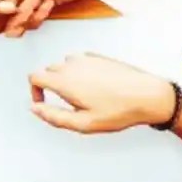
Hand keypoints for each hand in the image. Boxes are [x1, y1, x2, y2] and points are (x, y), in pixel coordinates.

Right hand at [28, 53, 177, 132]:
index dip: (34, 91)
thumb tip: (35, 108)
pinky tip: (96, 87)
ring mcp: (86, 58)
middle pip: (49, 71)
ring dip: (67, 78)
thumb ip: (54, 117)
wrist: (148, 96)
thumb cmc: (118, 111)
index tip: (43, 102)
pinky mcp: (99, 56)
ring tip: (85, 96)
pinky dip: (81, 72)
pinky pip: (81, 62)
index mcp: (65, 81)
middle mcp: (72, 65)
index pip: (34, 77)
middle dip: (51, 86)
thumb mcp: (83, 124)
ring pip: (65, 65)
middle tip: (69, 105)